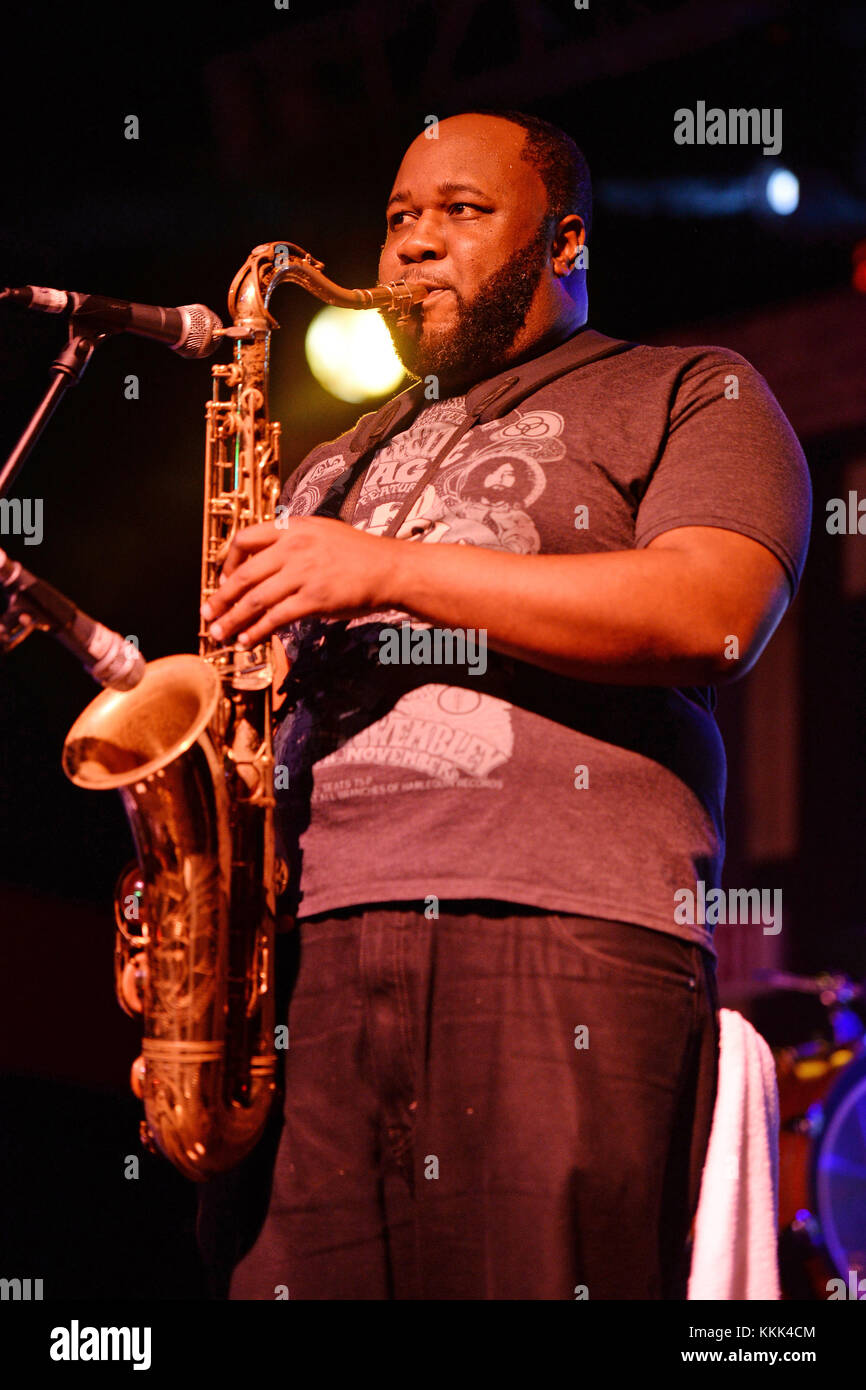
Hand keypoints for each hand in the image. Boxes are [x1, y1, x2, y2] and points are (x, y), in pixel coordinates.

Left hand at [200, 516, 400, 646]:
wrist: (390, 568)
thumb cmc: (359, 555)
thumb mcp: (322, 534)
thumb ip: (292, 544)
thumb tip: (266, 567)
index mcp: (293, 528)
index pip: (245, 539)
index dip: (228, 561)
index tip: (224, 579)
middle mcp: (294, 547)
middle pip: (244, 574)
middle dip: (221, 598)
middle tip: (208, 613)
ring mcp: (303, 572)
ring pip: (255, 599)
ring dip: (233, 619)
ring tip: (219, 633)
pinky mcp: (314, 598)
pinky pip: (276, 617)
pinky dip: (257, 631)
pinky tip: (247, 640)